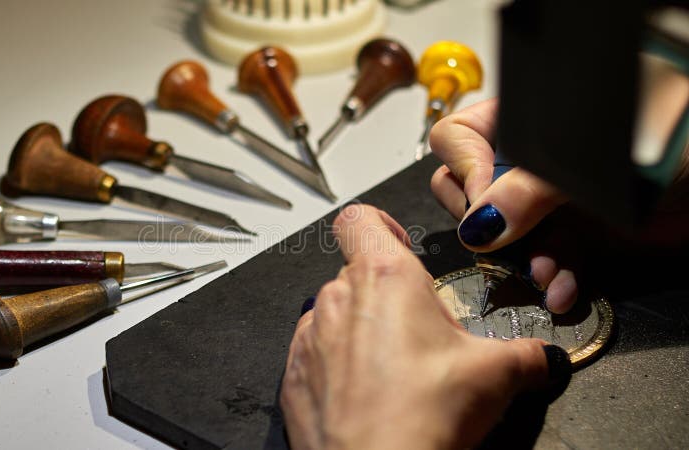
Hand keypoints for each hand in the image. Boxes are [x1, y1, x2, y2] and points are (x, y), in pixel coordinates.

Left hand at [280, 204, 569, 449]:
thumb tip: (543, 357)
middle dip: (388, 293)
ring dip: (361, 330)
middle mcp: (337, 298)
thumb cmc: (425, 417)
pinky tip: (366, 395)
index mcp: (384, 278)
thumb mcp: (496, 375)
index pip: (360, 218)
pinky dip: (335, 365)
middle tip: (420, 332)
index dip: (381, 224)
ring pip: (336, 314)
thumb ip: (525, 353)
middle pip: (357, 273)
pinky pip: (314, 354)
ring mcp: (309, 337)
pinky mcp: (293, 376)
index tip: (402, 246)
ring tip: (395, 371)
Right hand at [429, 98, 688, 311]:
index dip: (464, 166)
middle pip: (465, 187)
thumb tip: (480, 226)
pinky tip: (562, 290)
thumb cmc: (667, 137)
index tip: (487, 197)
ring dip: (517, 258)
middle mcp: (526, 159)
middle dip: (481, 221)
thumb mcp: (589, 155)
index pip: (457, 136)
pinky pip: (544, 262)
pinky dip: (552, 279)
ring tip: (543, 270)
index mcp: (523, 119)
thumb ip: (532, 187)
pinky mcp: (576, 238)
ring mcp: (548, 201)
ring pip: (502, 236)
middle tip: (502, 235)